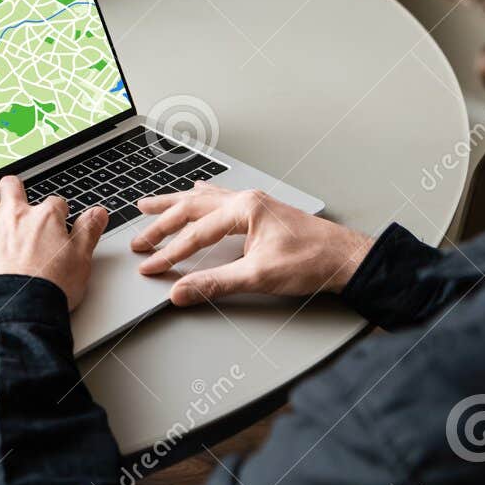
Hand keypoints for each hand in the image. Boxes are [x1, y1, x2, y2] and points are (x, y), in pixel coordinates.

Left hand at [0, 176, 108, 309]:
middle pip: (14, 188)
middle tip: (18, 202)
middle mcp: (15, 214)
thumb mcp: (82, 259)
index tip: (57, 225)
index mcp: (46, 217)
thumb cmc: (51, 288)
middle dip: (16, 192)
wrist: (21, 308)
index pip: (54, 204)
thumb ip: (89, 231)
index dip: (56, 214)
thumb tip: (99, 212)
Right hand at [130, 181, 372, 306]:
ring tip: (149, 205)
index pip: (195, 233)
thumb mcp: (259, 276)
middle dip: (161, 224)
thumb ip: (216, 283)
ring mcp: (254, 204)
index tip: (149, 266)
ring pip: (203, 200)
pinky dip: (201, 199)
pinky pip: (221, 199)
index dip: (168, 253)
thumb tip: (182, 291)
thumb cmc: (313, 261)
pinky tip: (196, 193)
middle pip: (191, 209)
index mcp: (244, 209)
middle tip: (138, 239)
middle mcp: (246, 201)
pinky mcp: (261, 212)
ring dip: (174, 204)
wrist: (345, 258)